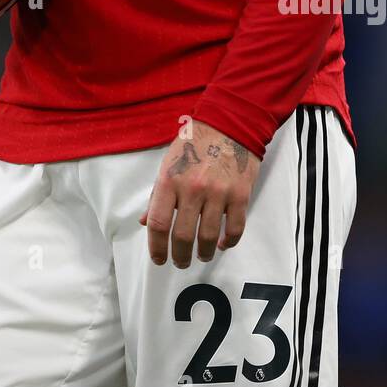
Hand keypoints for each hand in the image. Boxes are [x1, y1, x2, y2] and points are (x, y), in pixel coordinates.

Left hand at [140, 121, 259, 267]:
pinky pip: (234, 228)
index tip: (159, 259)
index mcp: (169, 180)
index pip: (158, 223)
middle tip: (181, 262)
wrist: (229, 124)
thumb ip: (157, 195)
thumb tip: (146, 223)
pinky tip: (223, 244)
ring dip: (204, 253)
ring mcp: (217, 193)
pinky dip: (229, 242)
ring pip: (209, 237)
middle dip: (180, 257)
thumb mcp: (168, 164)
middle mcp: (192, 188)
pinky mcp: (239, 195)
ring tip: (203, 255)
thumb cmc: (194, 144)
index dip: (156, 247)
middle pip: (183, 237)